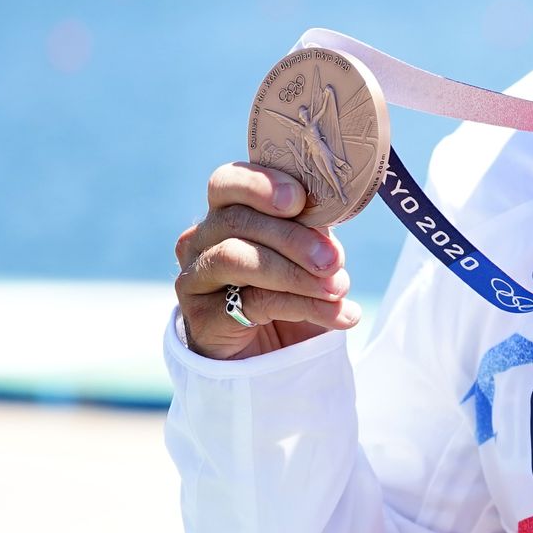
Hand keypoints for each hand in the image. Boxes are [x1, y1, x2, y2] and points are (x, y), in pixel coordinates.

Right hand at [174, 162, 360, 360]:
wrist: (270, 350)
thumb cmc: (288, 288)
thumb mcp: (304, 253)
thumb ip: (310, 233)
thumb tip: (328, 235)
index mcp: (225, 211)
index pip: (227, 182)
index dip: (260, 185)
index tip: (300, 200)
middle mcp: (201, 239)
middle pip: (236, 220)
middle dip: (292, 238)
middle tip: (333, 259)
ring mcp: (194, 277)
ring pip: (236, 259)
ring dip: (295, 274)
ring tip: (338, 289)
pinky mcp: (201, 316)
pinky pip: (252, 302)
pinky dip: (302, 306)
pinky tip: (338, 315)